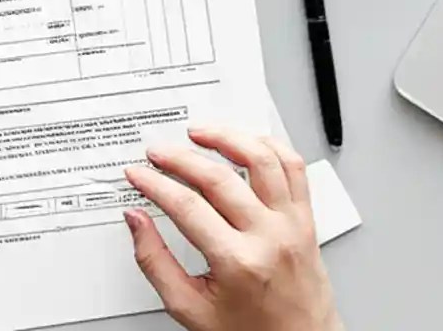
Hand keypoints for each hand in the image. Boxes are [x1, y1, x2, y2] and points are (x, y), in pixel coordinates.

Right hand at [123, 128, 342, 330]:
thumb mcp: (190, 309)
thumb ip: (156, 262)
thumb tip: (136, 222)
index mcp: (237, 262)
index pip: (186, 207)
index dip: (155, 184)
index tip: (139, 175)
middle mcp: (268, 237)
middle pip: (218, 178)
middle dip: (180, 158)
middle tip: (157, 153)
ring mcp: (291, 224)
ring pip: (261, 160)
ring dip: (228, 138)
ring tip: (201, 133)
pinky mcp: (306, 219)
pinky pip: (294, 167)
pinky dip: (270, 146)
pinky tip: (248, 142)